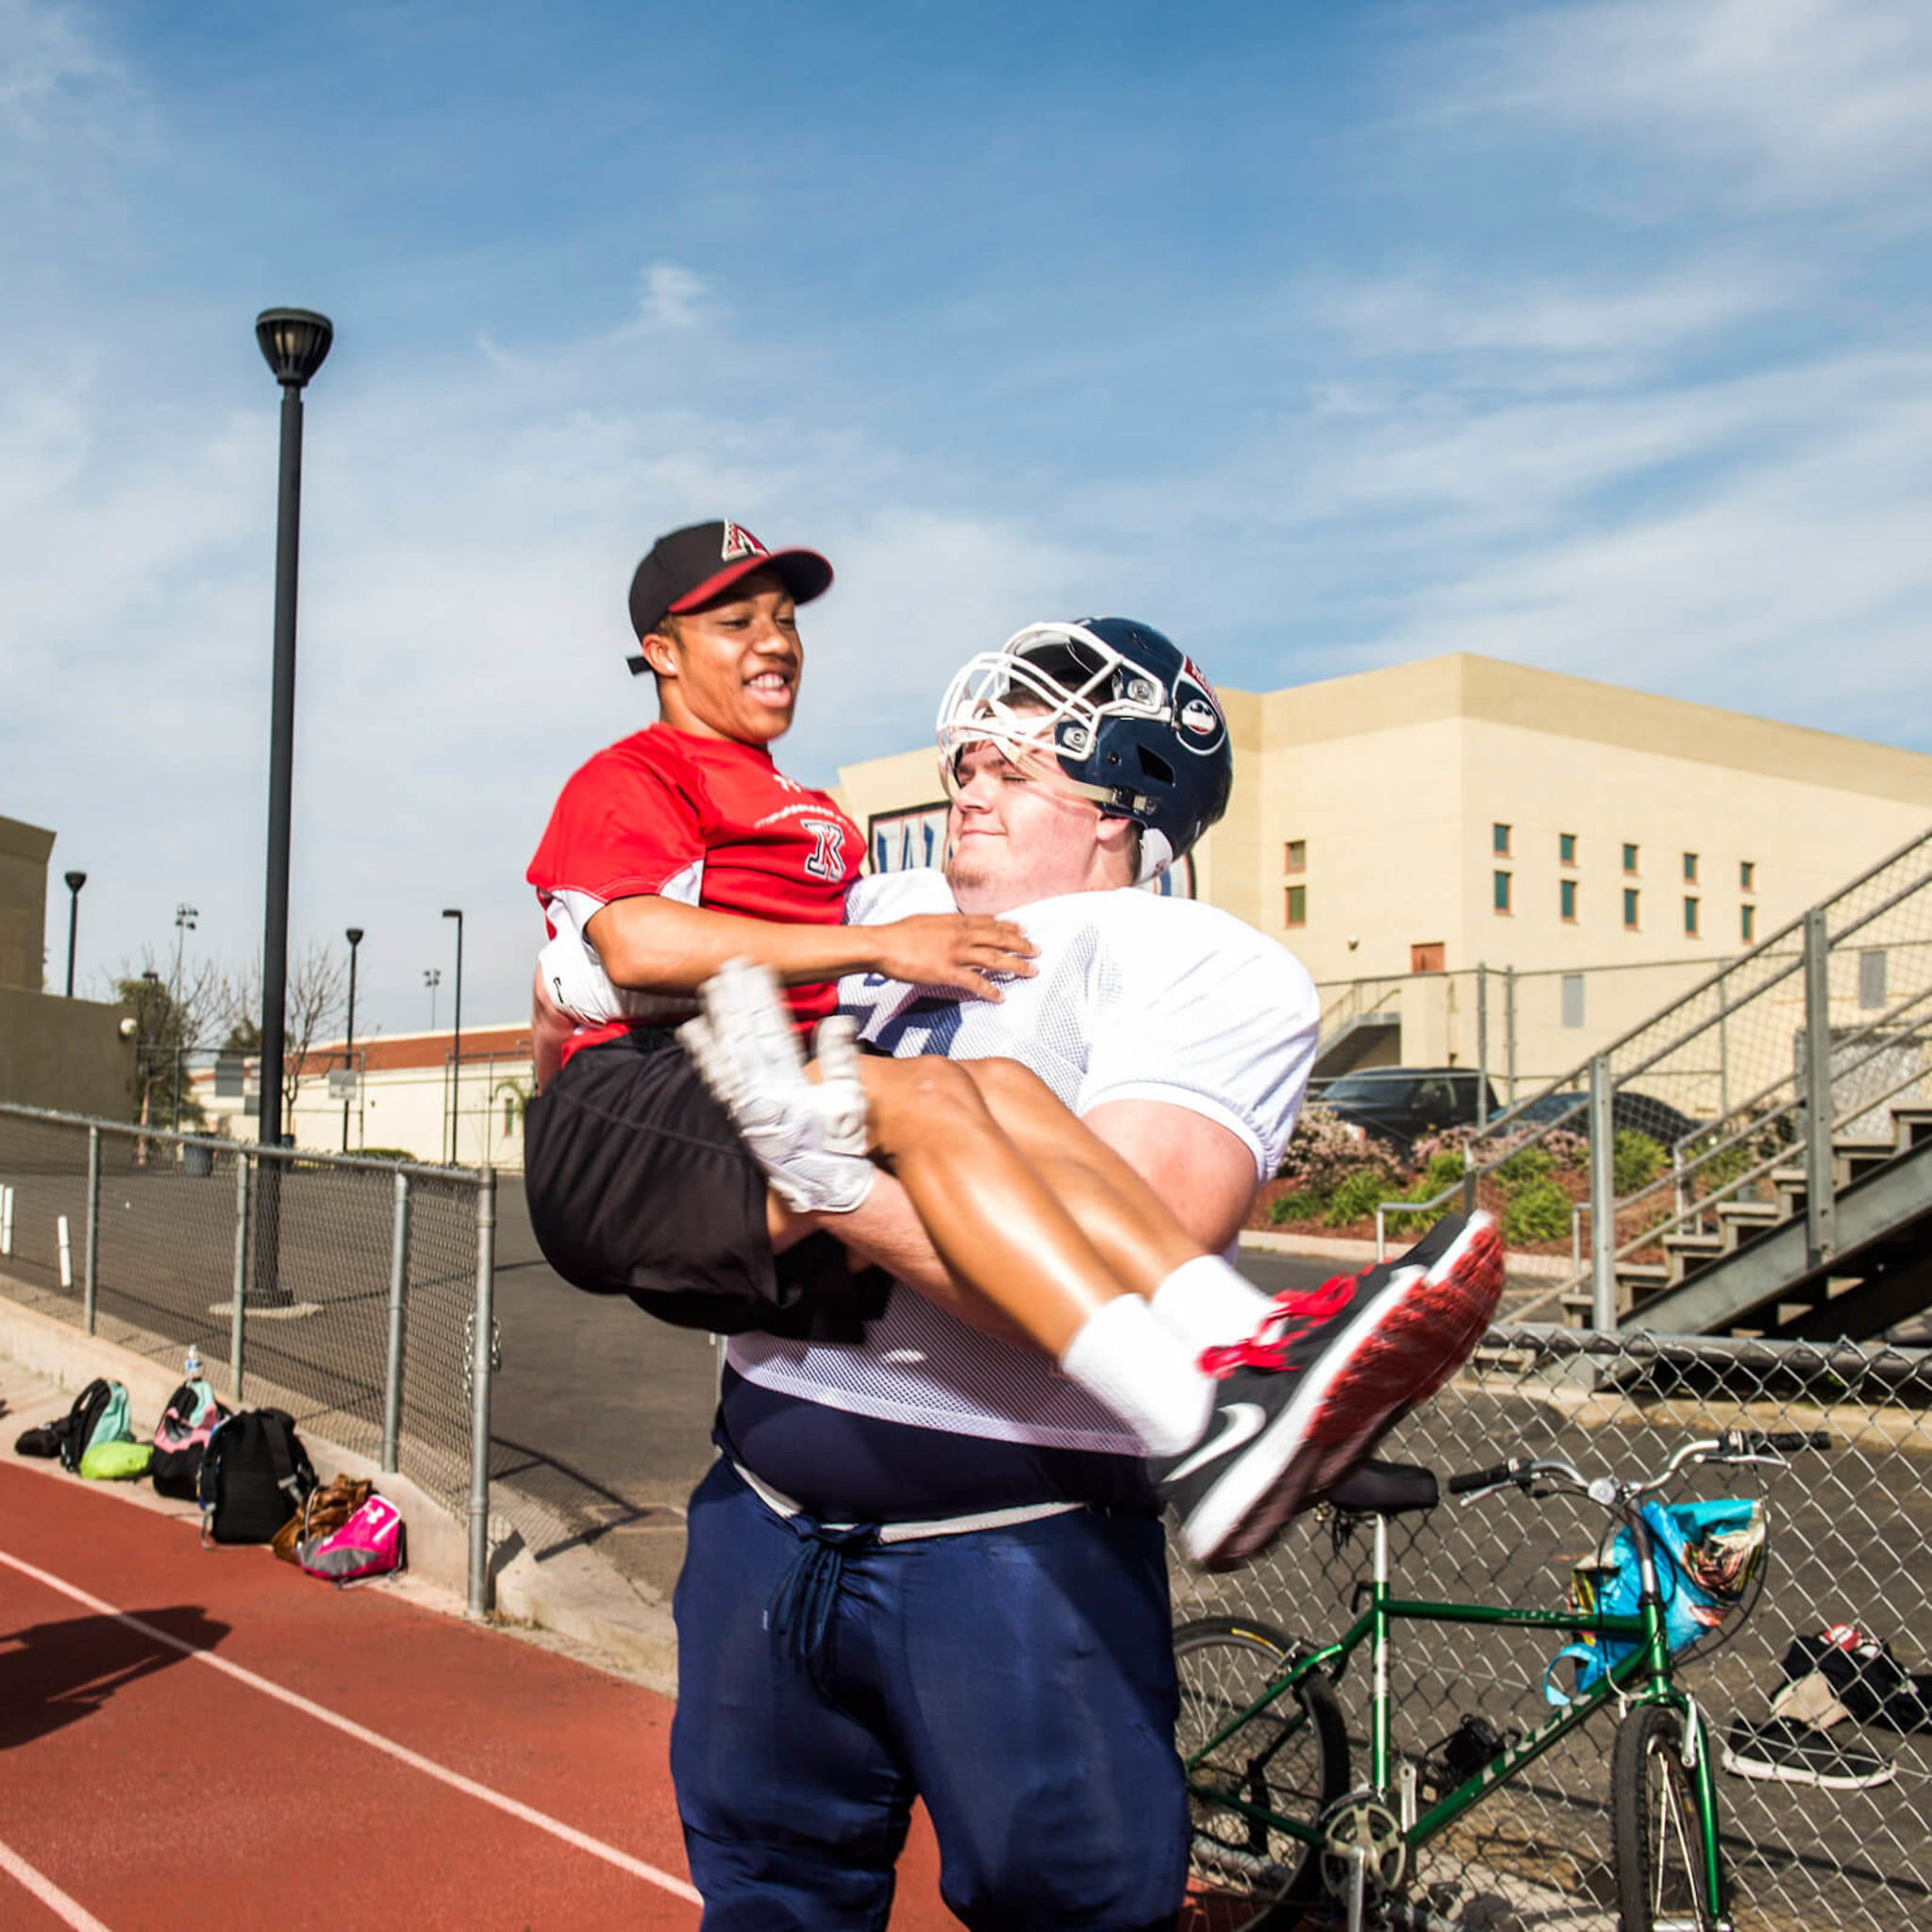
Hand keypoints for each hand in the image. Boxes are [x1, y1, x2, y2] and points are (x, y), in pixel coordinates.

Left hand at [678, 960, 875, 1214]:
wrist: (823, 1184)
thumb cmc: (841, 1143)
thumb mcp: (850, 1102)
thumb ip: (842, 1062)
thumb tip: (838, 1023)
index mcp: (788, 1085)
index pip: (770, 1030)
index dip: (761, 997)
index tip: (756, 969)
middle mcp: (759, 1092)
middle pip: (742, 1035)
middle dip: (735, 998)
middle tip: (727, 966)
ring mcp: (744, 1103)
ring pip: (725, 1052)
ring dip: (717, 1017)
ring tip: (709, 987)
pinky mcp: (738, 1114)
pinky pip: (715, 1078)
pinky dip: (703, 1052)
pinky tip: (693, 1029)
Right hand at [867, 914, 1036, 1000]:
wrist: (882, 944)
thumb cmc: (899, 933)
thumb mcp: (927, 920)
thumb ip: (946, 924)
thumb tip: (956, 925)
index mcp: (955, 921)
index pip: (989, 922)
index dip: (1008, 926)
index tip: (1023, 929)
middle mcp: (960, 934)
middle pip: (999, 938)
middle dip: (1021, 944)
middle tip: (1038, 950)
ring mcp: (955, 953)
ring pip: (994, 959)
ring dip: (1016, 965)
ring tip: (1032, 972)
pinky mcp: (947, 973)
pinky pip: (975, 982)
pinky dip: (991, 990)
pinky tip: (1001, 997)